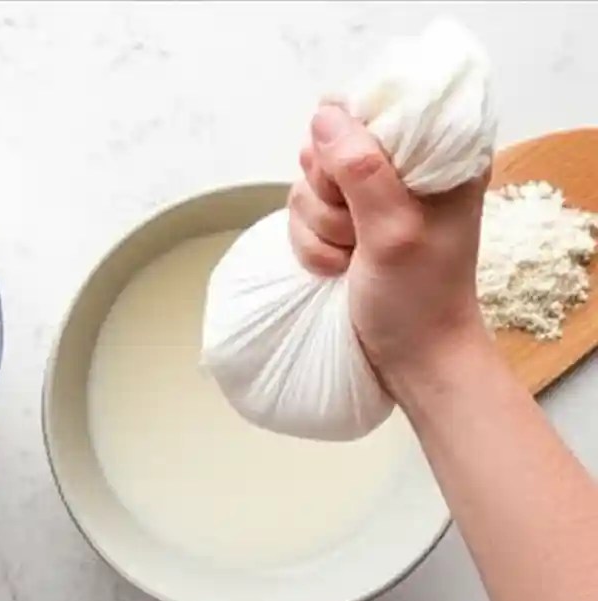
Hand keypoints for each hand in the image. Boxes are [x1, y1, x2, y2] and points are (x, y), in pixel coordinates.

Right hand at [287, 104, 491, 398]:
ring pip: (308, 183)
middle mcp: (401, 169)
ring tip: (352, 256)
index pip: (377, 108)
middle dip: (329, 193)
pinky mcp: (342, 224)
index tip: (352, 180)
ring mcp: (368, 198)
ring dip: (320, 227)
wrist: (412, 356)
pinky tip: (337, 267)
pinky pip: (299, 215)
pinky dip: (310, 245)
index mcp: (437, 157)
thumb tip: (325, 112)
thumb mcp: (394, 231)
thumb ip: (362, 170)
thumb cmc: (420, 296)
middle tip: (357, 230)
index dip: (350, 140)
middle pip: (330, 145)